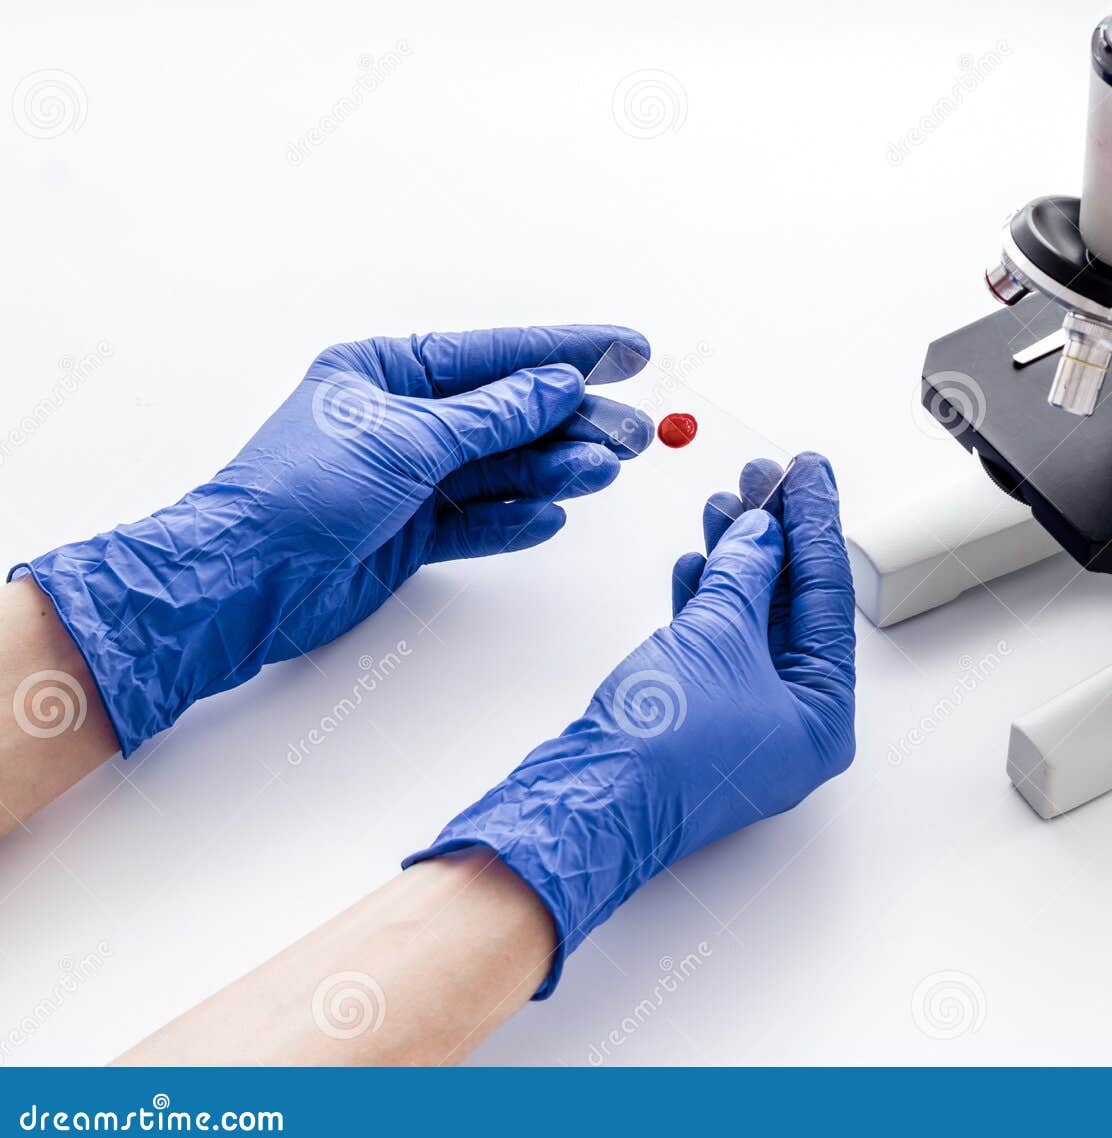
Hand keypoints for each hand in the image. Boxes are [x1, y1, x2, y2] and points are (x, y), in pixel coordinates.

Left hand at [13, 324, 652, 754]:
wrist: (245, 581)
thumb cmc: (300, 491)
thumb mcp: (407, 439)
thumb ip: (493, 417)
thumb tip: (557, 385)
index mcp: (384, 371)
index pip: (496, 355)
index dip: (568, 351)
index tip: (630, 352)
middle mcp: (401, 420)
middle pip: (509, 415)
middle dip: (573, 421)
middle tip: (636, 432)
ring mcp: (408, 479)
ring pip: (501, 470)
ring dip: (553, 470)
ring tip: (603, 470)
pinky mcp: (411, 534)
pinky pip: (479, 521)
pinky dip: (514, 520)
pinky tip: (551, 517)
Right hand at [406, 453, 856, 995]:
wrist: (585, 804)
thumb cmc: (663, 747)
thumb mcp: (716, 636)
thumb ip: (745, 573)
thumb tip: (763, 531)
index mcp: (824, 718)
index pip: (828, 600)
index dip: (816, 526)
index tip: (809, 472)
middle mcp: (791, 725)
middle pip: (792, 608)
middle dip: (774, 538)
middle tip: (764, 476)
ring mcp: (742, 725)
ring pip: (749, 623)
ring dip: (734, 561)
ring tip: (723, 504)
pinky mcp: (695, 722)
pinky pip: (712, 647)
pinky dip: (704, 601)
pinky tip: (695, 562)